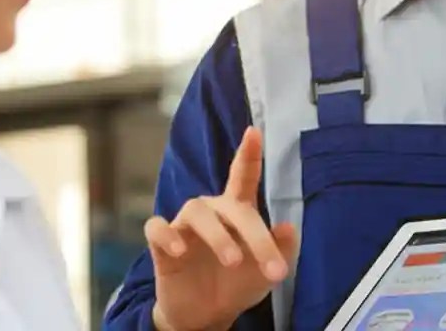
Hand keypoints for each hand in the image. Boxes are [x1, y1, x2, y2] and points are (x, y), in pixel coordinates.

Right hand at [147, 127, 298, 330]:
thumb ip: (281, 250)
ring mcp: (185, 226)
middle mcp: (211, 211)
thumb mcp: (265, 272)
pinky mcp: (162, 245)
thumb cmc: (237, 284)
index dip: (248, 154)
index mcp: (237, 211)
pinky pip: (156, 228)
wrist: (206, 316)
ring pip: (196, 211)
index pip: (243, 176)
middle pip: (231, 206)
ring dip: (218, 235)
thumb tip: (289, 226)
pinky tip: (179, 251)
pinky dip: (166, 235)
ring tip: (233, 261)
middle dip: (255, 234)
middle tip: (271, 266)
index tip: (254, 132)